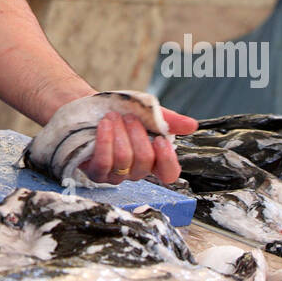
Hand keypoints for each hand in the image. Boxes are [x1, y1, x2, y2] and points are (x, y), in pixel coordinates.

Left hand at [81, 107, 198, 186]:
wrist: (89, 106)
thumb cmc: (119, 111)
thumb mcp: (146, 111)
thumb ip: (169, 120)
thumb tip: (193, 125)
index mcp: (152, 158)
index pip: (169, 174)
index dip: (167, 160)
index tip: (160, 140)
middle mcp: (135, 170)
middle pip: (145, 162)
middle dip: (137, 134)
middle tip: (129, 117)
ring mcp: (115, 174)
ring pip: (125, 160)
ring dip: (120, 133)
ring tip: (113, 117)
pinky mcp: (95, 172)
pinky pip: (104, 163)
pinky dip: (105, 141)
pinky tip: (104, 125)